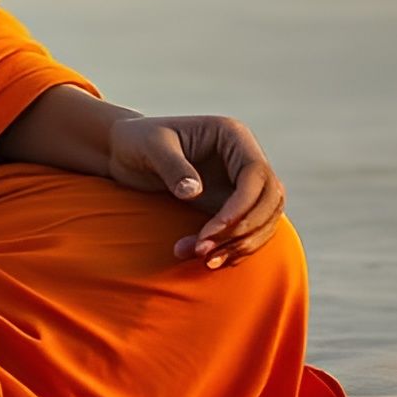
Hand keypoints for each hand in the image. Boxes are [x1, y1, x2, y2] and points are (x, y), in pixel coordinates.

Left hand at [107, 111, 286, 268]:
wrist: (126, 152)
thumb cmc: (138, 141)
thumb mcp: (150, 147)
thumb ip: (172, 166)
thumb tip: (195, 192)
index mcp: (232, 135)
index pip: (256, 174)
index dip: (240, 207)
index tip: (211, 232)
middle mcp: (244, 157)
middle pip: (269, 201)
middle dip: (242, 231)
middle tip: (204, 252)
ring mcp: (242, 183)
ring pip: (264, 220)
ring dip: (239, 245)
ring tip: (202, 259)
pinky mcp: (233, 204)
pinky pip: (248, 231)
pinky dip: (234, 249)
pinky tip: (209, 260)